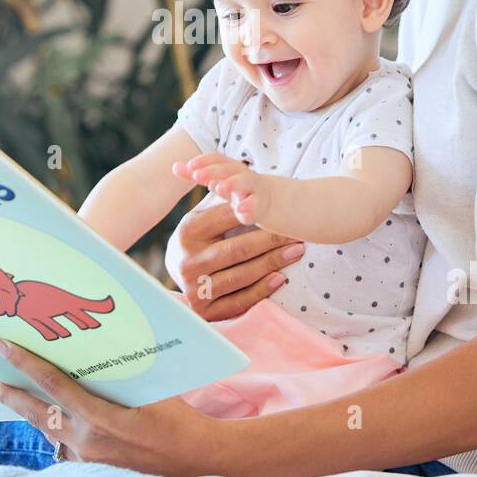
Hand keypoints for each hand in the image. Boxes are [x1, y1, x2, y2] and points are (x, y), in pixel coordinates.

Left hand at [0, 340, 231, 476]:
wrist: (196, 456)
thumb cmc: (177, 416)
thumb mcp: (148, 386)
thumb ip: (117, 371)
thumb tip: (96, 343)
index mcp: (98, 417)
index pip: (51, 384)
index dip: (23, 363)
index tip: (1, 346)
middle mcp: (85, 440)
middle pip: (35, 412)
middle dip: (8, 391)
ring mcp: (86, 458)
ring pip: (45, 430)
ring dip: (27, 411)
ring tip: (12, 393)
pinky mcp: (92, 467)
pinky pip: (62, 446)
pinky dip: (52, 430)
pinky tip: (48, 421)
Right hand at [162, 189, 304, 321]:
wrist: (178, 270)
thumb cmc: (200, 236)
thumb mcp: (203, 214)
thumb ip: (220, 195)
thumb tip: (243, 164)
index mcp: (186, 232)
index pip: (227, 220)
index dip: (257, 212)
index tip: (282, 210)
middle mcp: (187, 261)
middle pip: (238, 249)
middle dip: (272, 241)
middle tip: (297, 234)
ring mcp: (195, 289)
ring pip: (242, 276)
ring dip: (273, 263)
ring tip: (296, 251)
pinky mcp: (204, 311)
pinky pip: (240, 301)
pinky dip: (263, 289)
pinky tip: (280, 277)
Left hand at [172, 152, 274, 225]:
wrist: (273, 201)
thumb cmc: (240, 189)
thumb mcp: (218, 180)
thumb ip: (197, 174)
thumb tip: (173, 166)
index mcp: (230, 169)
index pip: (217, 159)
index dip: (204, 161)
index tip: (190, 165)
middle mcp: (242, 175)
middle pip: (228, 168)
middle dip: (212, 170)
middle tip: (197, 174)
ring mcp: (253, 189)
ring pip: (244, 181)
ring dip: (231, 183)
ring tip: (217, 188)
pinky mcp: (262, 205)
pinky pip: (257, 204)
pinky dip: (249, 207)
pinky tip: (241, 212)